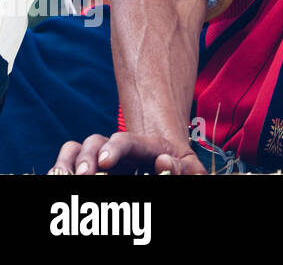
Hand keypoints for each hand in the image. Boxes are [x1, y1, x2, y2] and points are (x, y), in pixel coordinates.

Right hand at [50, 132, 206, 174]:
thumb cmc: (179, 168)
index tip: (105, 162)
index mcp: (147, 146)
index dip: (114, 148)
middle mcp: (121, 147)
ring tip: (65, 178)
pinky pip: (67, 161)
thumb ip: (185, 168)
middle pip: (96, 142)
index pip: (128, 140)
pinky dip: (60, 166)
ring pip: (78, 149)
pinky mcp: (91, 169)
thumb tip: (165, 162)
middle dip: (86, 159)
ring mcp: (102, 157)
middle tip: (84, 177)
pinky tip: (56, 177)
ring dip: (68, 163)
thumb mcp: (189, 167)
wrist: (167, 165)